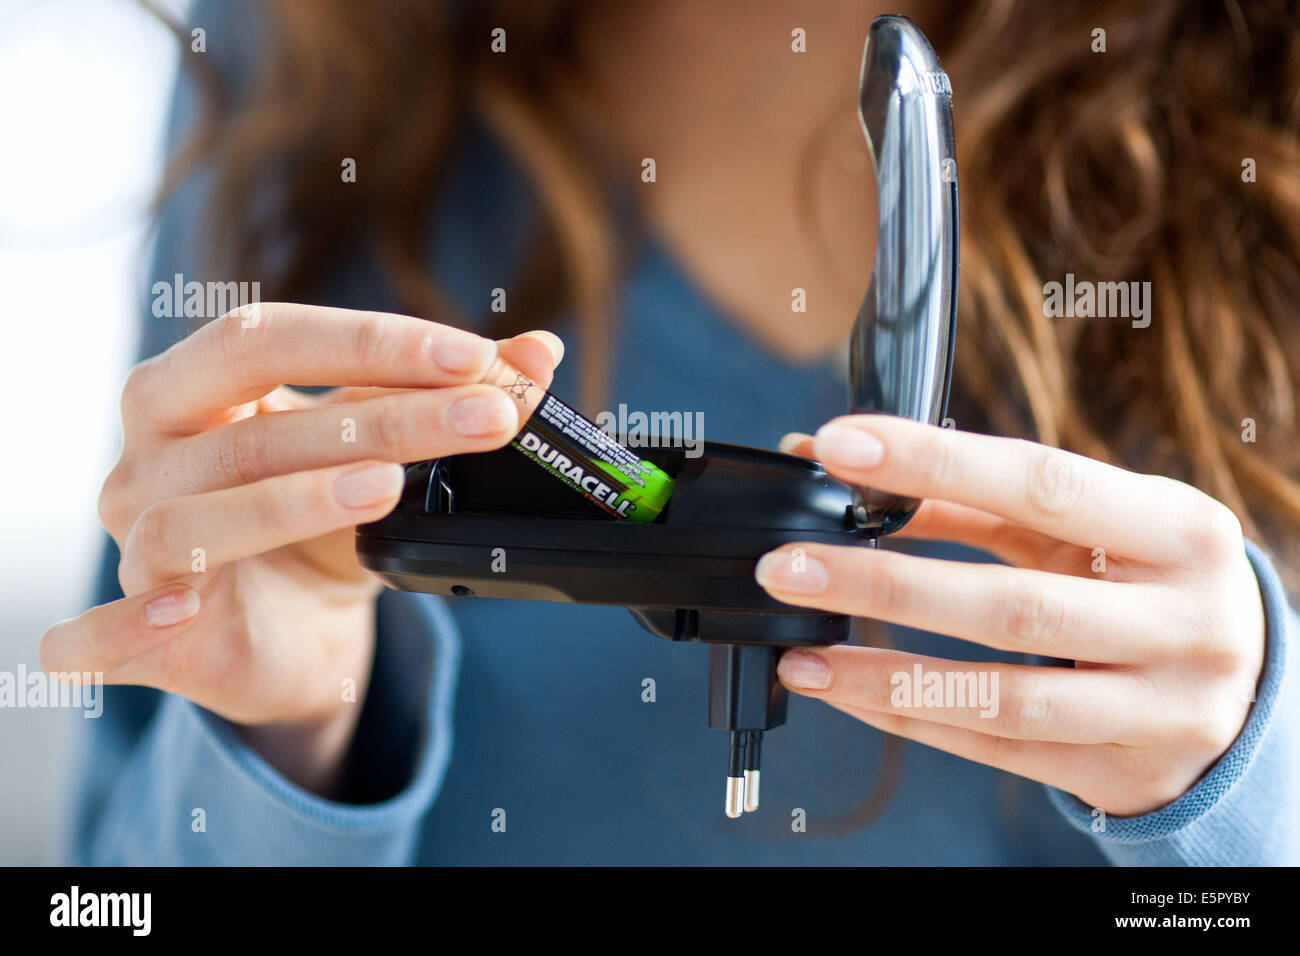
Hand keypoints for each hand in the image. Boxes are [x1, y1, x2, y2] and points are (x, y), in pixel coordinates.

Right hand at [40, 303, 561, 794]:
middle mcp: (151, 460)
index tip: (477, 357)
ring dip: (292, 501)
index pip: (268, 337)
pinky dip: (124, 629)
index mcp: (196, 392)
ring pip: (193, 519)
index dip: (373, 340)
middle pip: (250, 426)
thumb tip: (540, 351)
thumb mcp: (389, 458)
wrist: (292, 636)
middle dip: (378, 415)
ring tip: (387, 487)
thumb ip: (452, 400)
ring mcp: (136, 545)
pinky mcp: (141, 636)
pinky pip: (97, 636)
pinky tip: (175, 614)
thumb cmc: (324, 527)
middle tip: (486, 418)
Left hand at [759, 416, 1265, 816]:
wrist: (1240, 695)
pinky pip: (994, 746)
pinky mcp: (1119, 770)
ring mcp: (1159, 708)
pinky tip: (842, 688)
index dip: (933, 462)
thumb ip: (978, 500)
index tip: (837, 446)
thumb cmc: (1146, 585)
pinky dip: (908, 715)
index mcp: (1181, 531)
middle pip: (1012, 603)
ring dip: (883, 672)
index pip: (1043, 483)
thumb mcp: (1091, 530)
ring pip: (1000, 693)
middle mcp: (1184, 622)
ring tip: (800, 648)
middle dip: (883, 581)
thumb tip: (851, 471)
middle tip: (787, 565)